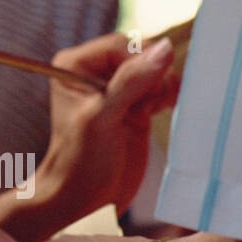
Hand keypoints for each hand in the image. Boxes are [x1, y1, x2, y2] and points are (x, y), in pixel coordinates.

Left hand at [36, 33, 177, 218]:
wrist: (86, 197)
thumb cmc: (81, 159)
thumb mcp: (103, 117)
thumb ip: (132, 81)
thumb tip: (165, 48)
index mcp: (75, 63)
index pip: (121, 44)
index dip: (140, 64)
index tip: (143, 95)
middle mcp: (95, 70)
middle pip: (142, 54)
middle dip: (153, 77)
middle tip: (144, 106)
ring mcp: (117, 87)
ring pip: (155, 70)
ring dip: (161, 88)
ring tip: (146, 112)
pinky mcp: (136, 104)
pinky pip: (162, 86)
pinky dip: (166, 97)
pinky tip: (155, 113)